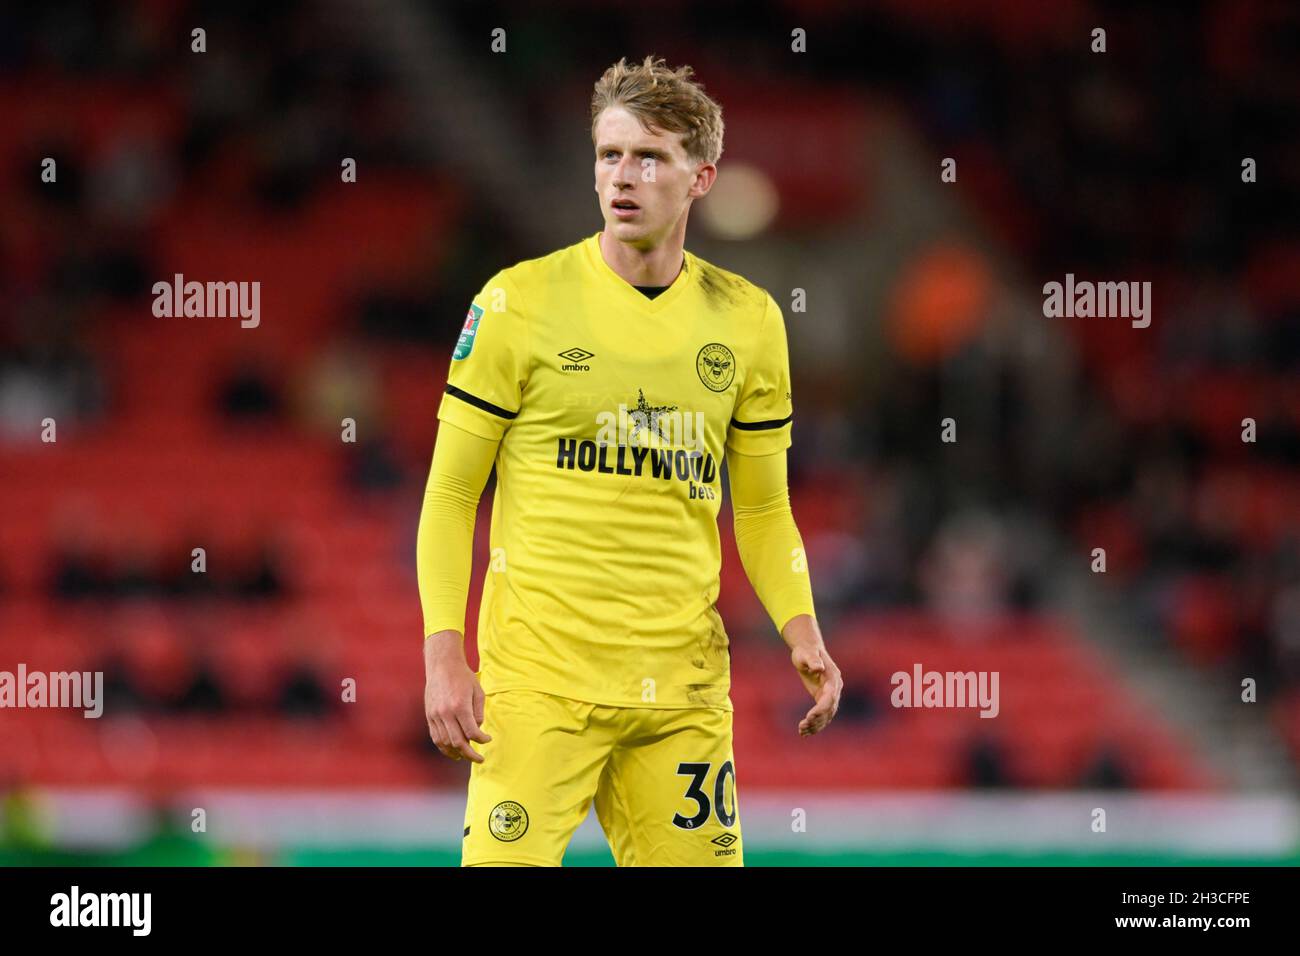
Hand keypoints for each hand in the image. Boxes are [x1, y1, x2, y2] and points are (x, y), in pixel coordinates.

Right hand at [423, 630, 491, 761]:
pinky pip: (436, 737)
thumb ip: (478, 712)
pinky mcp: (429, 716)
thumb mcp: (478, 692)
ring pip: (445, 743)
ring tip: (465, 757)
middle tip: (479, 759)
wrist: (443, 665)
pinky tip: (452, 751)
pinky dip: (444, 747)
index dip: (481, 740)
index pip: (472, 732)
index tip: (487, 740)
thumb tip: (477, 730)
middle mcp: (446, 713)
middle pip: (458, 742)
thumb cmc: (463, 677)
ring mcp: (435, 715)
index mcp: (460, 706)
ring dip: (456, 753)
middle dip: (470, 754)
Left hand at [790, 640, 841, 737]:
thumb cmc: (806, 651)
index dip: (821, 708)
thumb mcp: (807, 654)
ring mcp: (830, 694)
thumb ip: (813, 660)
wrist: (808, 651)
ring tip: (801, 731)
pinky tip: (804, 732)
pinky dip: (815, 724)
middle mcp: (835, 688)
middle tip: (802, 726)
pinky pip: (822, 715)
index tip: (809, 716)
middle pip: (830, 708)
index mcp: (833, 677)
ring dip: (816, 725)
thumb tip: (818, 668)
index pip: (830, 697)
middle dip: (817, 719)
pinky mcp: (823, 698)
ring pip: (827, 715)